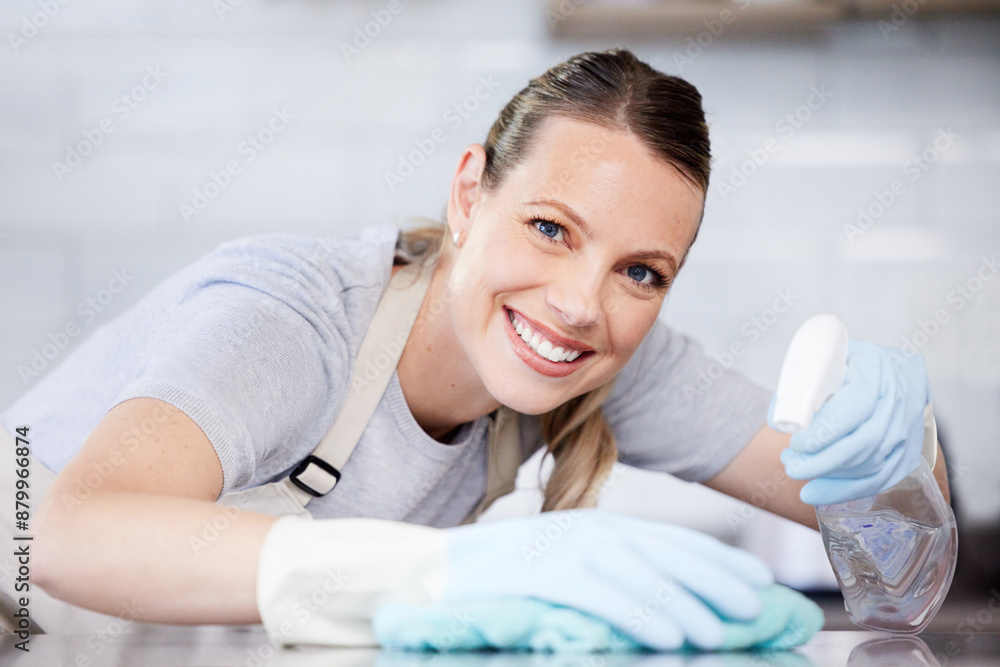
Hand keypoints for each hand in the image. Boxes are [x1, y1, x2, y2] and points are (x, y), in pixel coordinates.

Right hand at [442, 508, 773, 650]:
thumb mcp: (572, 561)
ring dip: (685, 605)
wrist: (446, 567)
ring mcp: (569, 548)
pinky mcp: (547, 574)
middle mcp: (593, 530)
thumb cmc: (513, 572)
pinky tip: (669, 637)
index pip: (673, 539)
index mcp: (603, 525)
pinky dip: (640, 616)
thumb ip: (617, 570)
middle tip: (753, 605)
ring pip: (641, 576)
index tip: (756, 578)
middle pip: (667, 553)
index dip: (718, 558)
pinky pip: (604, 598)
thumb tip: (672, 599)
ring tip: (718, 631)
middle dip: (714, 579)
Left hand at [770, 340, 931, 505]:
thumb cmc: (850, 366)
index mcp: (875, 369)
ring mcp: (906, 428)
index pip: (858, 404)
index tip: (798, 443)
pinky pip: (879, 479)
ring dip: (830, 475)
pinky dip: (845, 490)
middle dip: (824, 461)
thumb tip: (778, 421)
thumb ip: (800, 384)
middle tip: (791, 466)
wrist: (896, 374)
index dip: (828, 429)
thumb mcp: (825, 360)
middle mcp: (897, 399)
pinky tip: (816, 493)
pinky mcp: (906, 452)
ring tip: (796, 470)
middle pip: (865, 440)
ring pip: (872, 462)